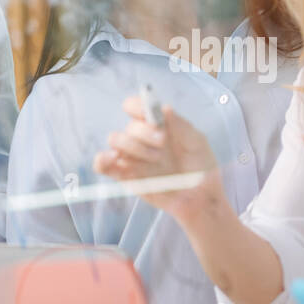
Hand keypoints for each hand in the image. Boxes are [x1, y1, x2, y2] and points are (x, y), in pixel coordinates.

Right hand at [92, 96, 223, 218]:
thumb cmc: (201, 168)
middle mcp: (142, 139)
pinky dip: (102, 160)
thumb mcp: (197, 143)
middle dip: (144, 132)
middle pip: (129, 126)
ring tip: (155, 159)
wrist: (201, 198)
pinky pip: (103, 165)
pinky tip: (114, 158)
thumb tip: (165, 108)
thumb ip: (182, 126)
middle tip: (162, 142)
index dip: (136, 105)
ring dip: (133, 146)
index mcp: (157, 125)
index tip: (148, 112)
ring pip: (115, 141)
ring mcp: (132, 157)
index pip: (136, 107)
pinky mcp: (125, 176)